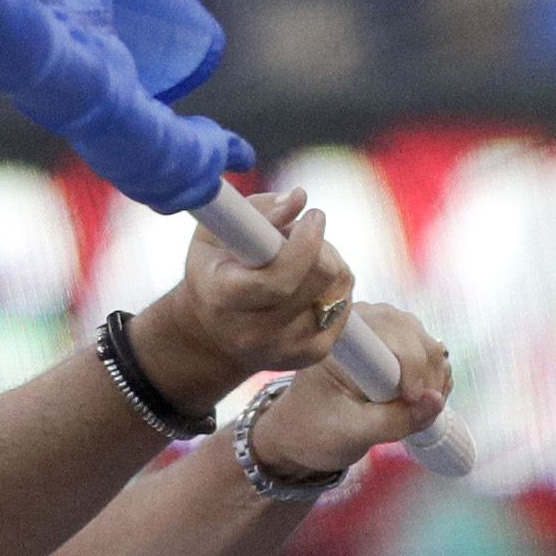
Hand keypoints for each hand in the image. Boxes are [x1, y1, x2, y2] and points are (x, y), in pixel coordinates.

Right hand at [131, 188, 354, 409]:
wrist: (211, 333)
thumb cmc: (214, 270)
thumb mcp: (216, 232)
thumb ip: (257, 210)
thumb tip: (299, 199)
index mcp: (224, 298)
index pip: (278, 278)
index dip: (306, 243)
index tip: (313, 216)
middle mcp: (253, 332)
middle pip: (319, 280)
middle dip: (321, 246)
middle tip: (304, 233)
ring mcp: (283, 349)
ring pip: (338, 294)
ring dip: (332, 265)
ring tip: (305, 259)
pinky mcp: (308, 356)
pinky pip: (344, 311)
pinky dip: (337, 289)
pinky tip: (314, 282)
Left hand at [243, 302, 452, 480]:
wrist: (301, 434)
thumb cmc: (316, 430)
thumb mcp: (354, 433)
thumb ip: (396, 420)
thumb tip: (437, 402)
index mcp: (341, 338)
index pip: (389, 332)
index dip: (408, 364)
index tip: (410, 398)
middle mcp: (364, 323)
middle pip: (414, 335)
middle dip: (424, 377)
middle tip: (417, 414)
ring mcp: (382, 331)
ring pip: (427, 344)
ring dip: (432, 380)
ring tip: (415, 412)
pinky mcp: (396, 345)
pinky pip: (429, 353)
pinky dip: (433, 379)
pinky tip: (420, 403)